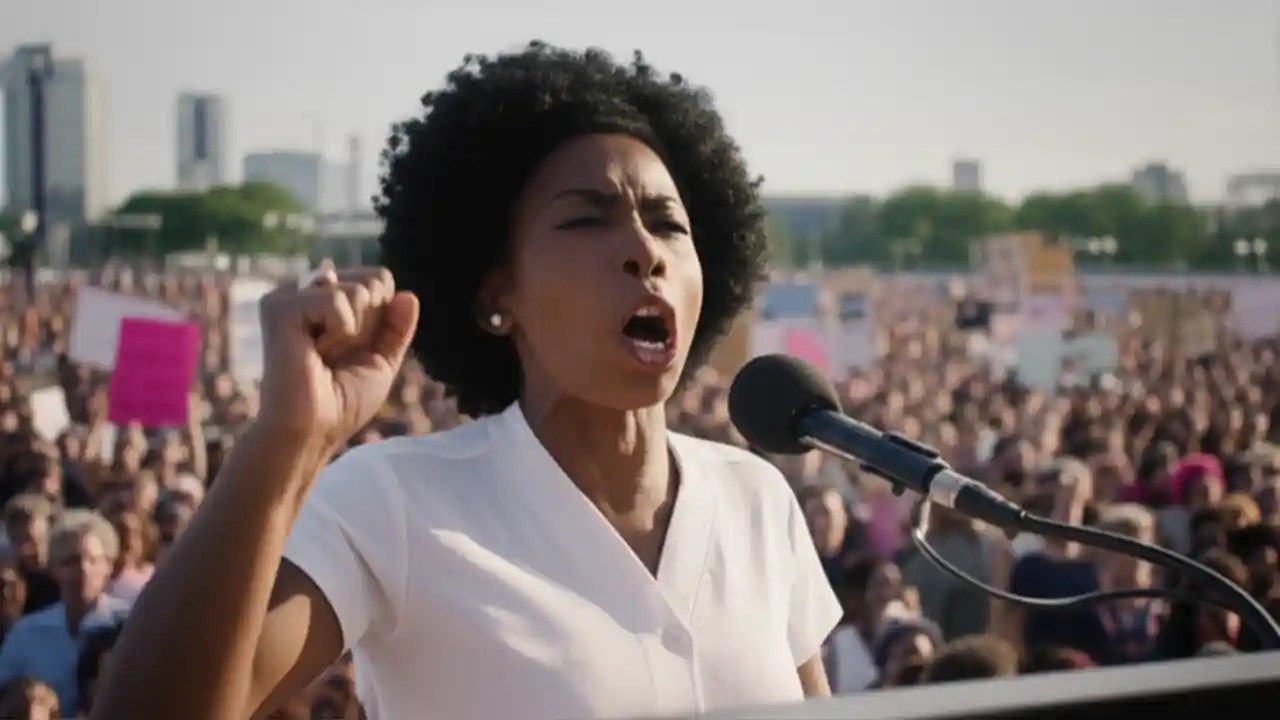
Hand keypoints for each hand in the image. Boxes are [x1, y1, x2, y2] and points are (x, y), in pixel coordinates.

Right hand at [256, 267, 419, 452]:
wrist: (312, 430)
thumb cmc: (341, 403)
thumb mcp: (381, 363)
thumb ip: (396, 330)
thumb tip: (409, 295)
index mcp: (331, 303)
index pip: (378, 279)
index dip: (384, 313)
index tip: (360, 347)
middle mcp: (311, 294)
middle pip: (372, 278)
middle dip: (372, 319)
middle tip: (340, 352)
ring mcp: (293, 297)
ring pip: (356, 287)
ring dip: (354, 329)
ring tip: (324, 353)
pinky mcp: (279, 306)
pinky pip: (333, 298)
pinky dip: (338, 327)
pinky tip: (316, 349)